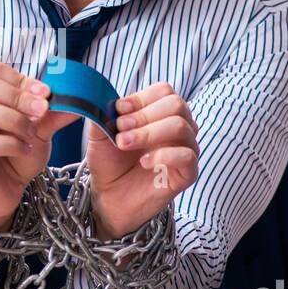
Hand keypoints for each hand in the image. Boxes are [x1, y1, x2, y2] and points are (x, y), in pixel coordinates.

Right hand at [0, 62, 78, 231]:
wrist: (7, 191)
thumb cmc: (17, 156)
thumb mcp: (39, 130)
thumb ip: (52, 113)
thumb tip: (78, 97)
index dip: (23, 80)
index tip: (46, 95)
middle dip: (20, 97)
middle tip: (41, 111)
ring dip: (14, 120)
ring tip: (31, 134)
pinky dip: (10, 144)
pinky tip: (24, 149)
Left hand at [86, 82, 198, 242]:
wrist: (109, 197)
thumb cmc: (109, 163)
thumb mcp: (100, 133)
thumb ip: (104, 112)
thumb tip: (109, 98)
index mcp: (160, 114)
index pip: (165, 91)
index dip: (141, 98)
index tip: (118, 111)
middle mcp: (178, 128)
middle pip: (176, 105)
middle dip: (144, 115)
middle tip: (121, 130)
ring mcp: (185, 150)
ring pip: (182, 127)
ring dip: (149, 132)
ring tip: (125, 144)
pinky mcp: (187, 173)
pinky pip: (187, 156)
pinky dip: (163, 155)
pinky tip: (144, 162)